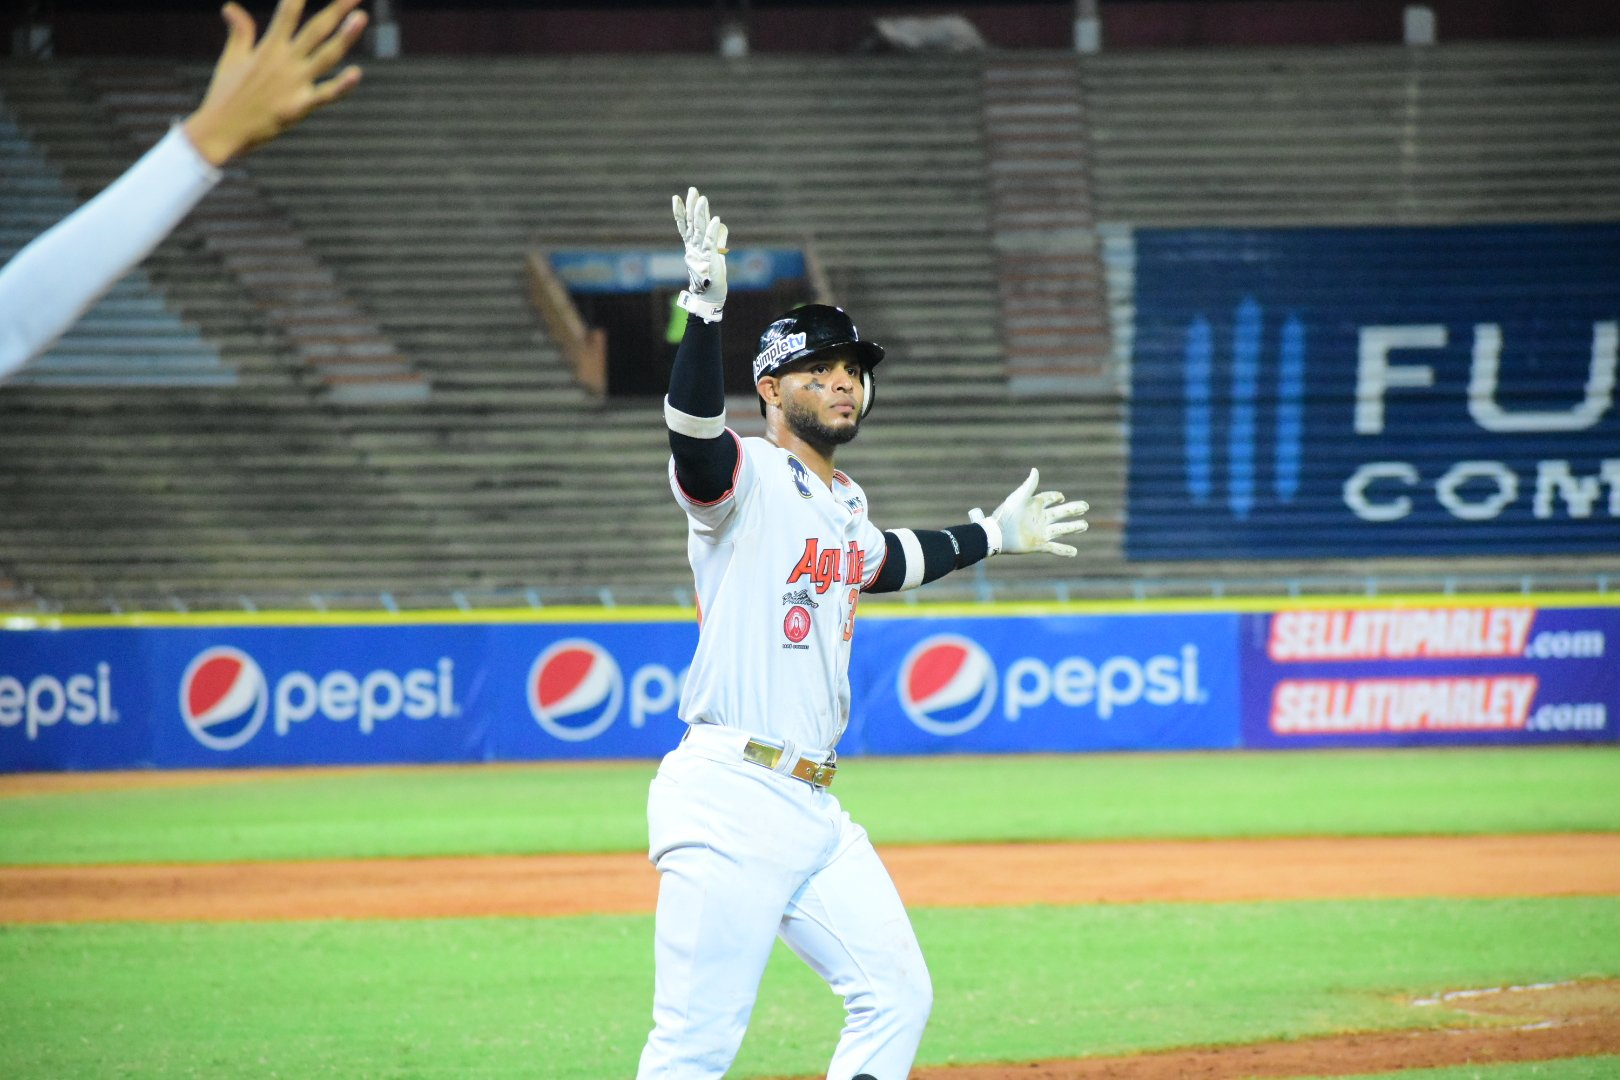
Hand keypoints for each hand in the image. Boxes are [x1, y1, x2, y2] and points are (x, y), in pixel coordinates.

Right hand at [182, 0, 367, 165]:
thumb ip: (240, 32)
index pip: (288, 11)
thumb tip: (231, 7)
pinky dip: (341, 86)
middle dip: (336, 9)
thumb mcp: (232, 59)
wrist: (221, 130)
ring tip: (362, 17)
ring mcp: (294, 83)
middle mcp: (284, 61)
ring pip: (326, 56)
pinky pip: (325, 95)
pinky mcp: (299, 107)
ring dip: (345, 37)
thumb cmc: (226, 95)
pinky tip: (357, 73)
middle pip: (316, 29)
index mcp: (268, 47)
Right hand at [671, 186, 728, 322]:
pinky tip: (716, 220)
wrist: (711, 293)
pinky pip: (711, 242)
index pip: (684, 224)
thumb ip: (718, 238)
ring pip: (699, 229)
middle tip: (692, 190)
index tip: (676, 197)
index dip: (680, 211)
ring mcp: (700, 251)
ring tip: (702, 199)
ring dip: (701, 214)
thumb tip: (722, 225)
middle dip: (691, 206)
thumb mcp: (716, 252)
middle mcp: (694, 246)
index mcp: (692, 244)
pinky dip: (713, 230)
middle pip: (691, 222)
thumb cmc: (712, 274)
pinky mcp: (709, 258)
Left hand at [969, 468, 1089, 556]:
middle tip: (1085, 506)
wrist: (997, 534)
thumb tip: (1035, 470)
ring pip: (1061, 529)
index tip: (1061, 497)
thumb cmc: (1006, 514)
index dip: (1055, 496)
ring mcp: (1040, 532)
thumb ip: (1029, 485)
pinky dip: (1064, 550)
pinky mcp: (1039, 545)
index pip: (1049, 499)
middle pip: (1060, 513)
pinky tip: (1075, 552)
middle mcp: (1039, 518)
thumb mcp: (1019, 498)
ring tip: (1085, 525)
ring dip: (1073, 528)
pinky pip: (1054, 548)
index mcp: (1034, 506)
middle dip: (1073, 510)